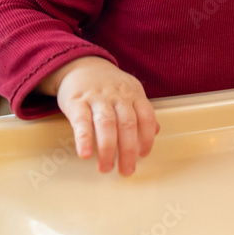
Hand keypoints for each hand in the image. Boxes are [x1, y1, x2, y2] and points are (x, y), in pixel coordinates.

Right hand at [42, 57, 158, 174]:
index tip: (143, 155)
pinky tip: (85, 154)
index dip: (147, 137)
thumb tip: (156, 131)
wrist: (79, 64)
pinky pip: (81, 122)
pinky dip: (84, 139)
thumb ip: (141, 111)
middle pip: (128, 124)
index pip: (147, 117)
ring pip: (107, 124)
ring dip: (107, 149)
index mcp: (133, 94)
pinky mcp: (76, 101)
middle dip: (128, 151)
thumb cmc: (107, 84)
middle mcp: (118, 96)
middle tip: (126, 171)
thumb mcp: (129, 91)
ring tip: (106, 168)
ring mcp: (97, 98)